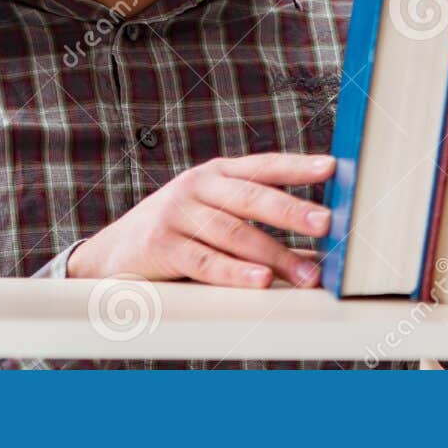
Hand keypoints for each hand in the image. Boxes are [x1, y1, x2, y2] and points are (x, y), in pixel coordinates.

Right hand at [65, 153, 334, 287]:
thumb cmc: (180, 234)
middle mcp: (197, 186)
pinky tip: (260, 282)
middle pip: (250, 197)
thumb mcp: (214, 215)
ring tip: (306, 273)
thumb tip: (319, 252)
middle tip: (326, 222)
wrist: (115, 252)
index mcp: (216, 173)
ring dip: (274, 255)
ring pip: (232, 233)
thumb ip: (257, 225)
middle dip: (291, 211)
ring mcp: (177, 213)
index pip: (263, 166)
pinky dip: (234, 272)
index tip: (332, 168)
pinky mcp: (161, 244)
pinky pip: (204, 260)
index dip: (297, 166)